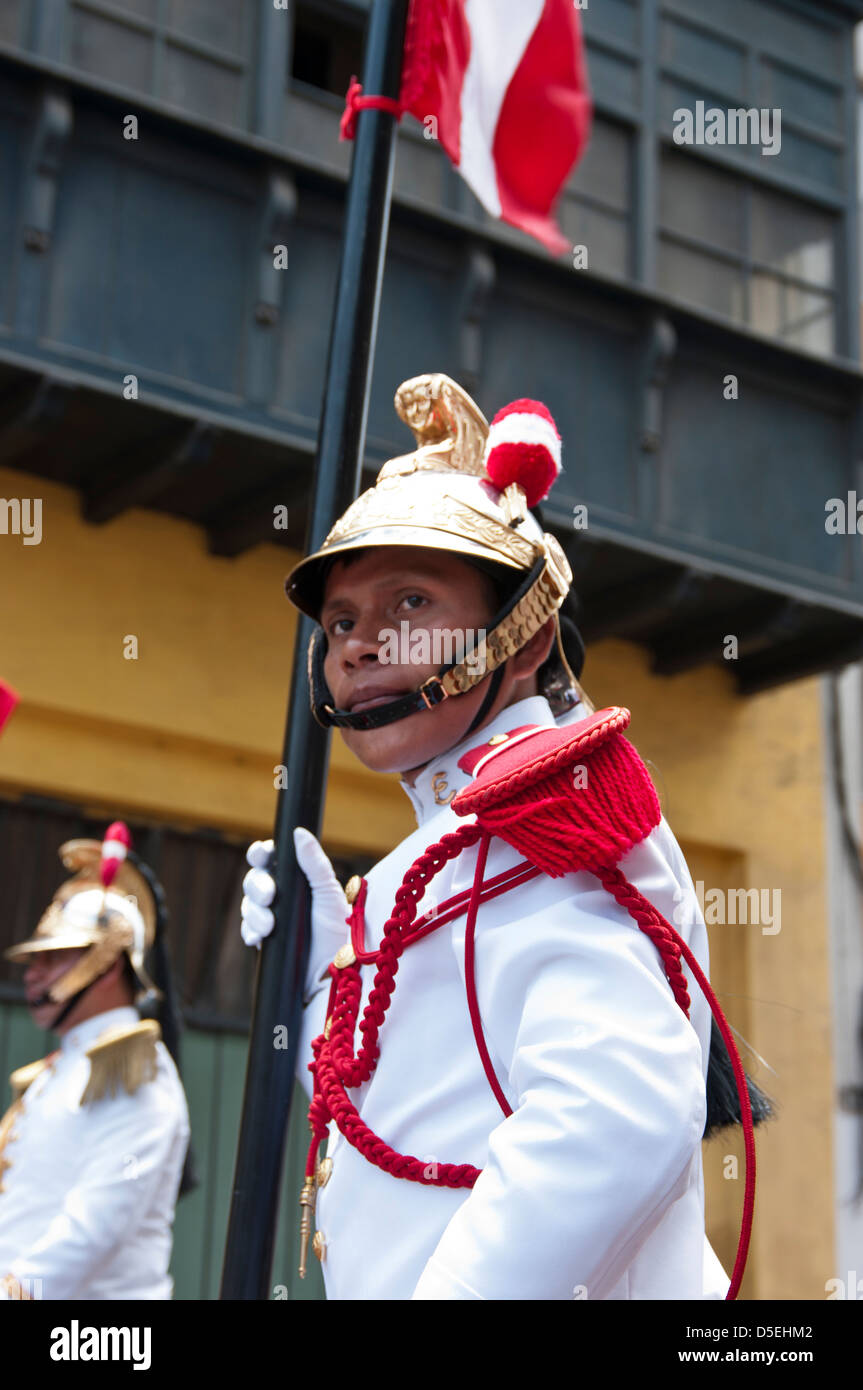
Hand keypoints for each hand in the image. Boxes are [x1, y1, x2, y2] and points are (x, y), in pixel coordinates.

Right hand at [240, 829, 348, 948]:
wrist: (333, 968)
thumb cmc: (337, 927)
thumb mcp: (328, 891)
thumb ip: (314, 863)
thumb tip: (299, 832)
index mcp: (294, 877)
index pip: (269, 858)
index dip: (260, 853)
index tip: (261, 853)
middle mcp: (279, 894)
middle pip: (254, 879)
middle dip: (258, 886)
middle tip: (269, 896)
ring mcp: (269, 916)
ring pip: (248, 904)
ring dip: (255, 913)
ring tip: (270, 926)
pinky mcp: (264, 939)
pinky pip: (247, 929)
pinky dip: (251, 931)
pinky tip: (260, 937)